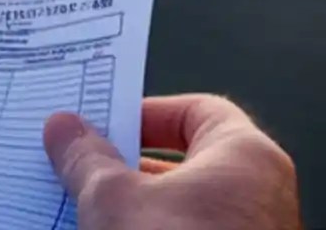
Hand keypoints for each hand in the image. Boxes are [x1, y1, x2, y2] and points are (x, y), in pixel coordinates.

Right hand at [43, 94, 300, 229]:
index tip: (103, 125)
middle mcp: (262, 198)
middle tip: (82, 167)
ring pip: (185, 210)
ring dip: (135, 209)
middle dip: (129, 167)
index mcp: (247, 158)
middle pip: (187, 164)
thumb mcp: (111, 200)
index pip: (197, 112)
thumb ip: (86, 159)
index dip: (147, 113)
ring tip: (84, 212)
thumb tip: (64, 128)